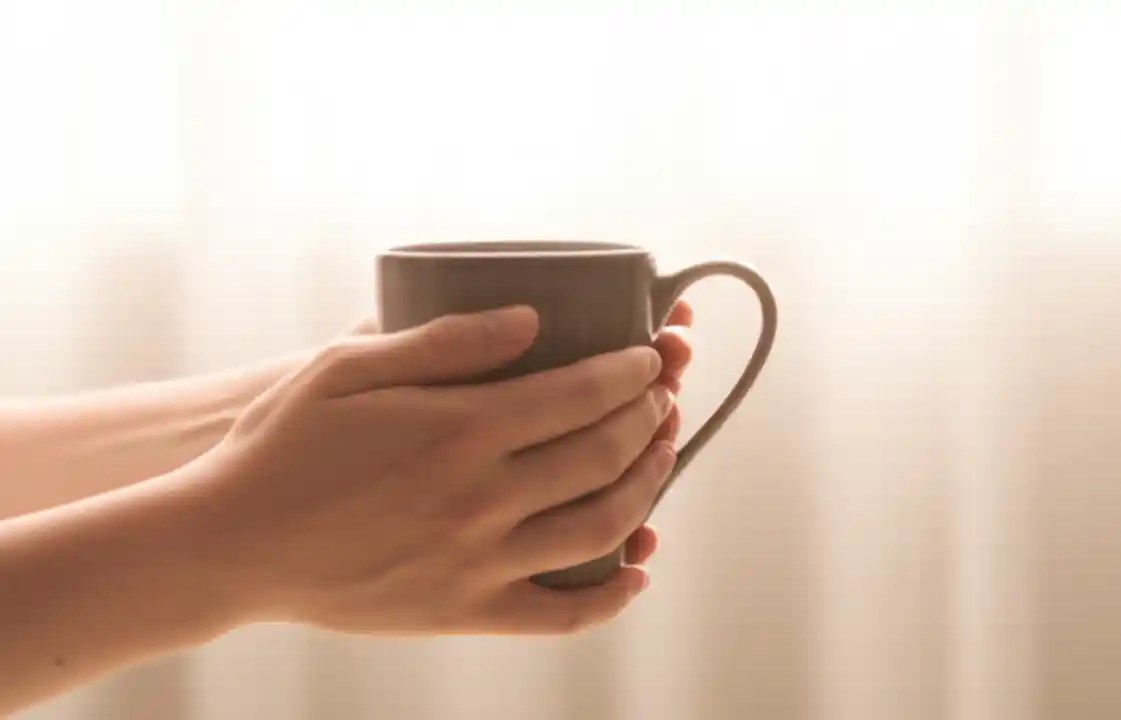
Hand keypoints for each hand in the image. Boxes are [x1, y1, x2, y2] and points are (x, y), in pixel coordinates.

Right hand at [188, 304, 690, 634]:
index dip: (632, 372)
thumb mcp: (347, 366)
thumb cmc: (283, 445)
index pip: (582, 394)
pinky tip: (637, 571)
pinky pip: (559, 615)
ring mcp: (477, 562)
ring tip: (660, 456)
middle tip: (663, 398)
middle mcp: (481, 498)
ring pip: (601, 527)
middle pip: (604, 454)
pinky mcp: (463, 611)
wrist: (229, 545)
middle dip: (650, 418)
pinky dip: (610, 597)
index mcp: (459, 429)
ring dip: (648, 487)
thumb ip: (445, 341)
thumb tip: (532, 319)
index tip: (651, 358)